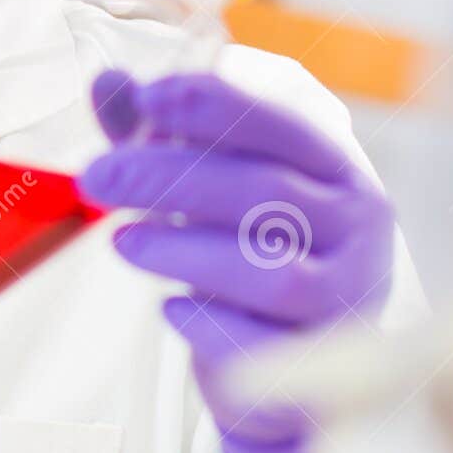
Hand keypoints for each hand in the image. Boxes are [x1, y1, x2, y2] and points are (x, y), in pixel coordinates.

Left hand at [78, 70, 394, 452]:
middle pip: (263, 190)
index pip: (280, 125)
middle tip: (97, 175)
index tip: (147, 95)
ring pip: (268, 271)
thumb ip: (161, 136)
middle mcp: (356, 228)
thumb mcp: (215, 189)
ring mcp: (346, 299)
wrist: (306, 372)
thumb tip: (106, 80)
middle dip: (170, 176)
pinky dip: (206, 322)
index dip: (215, 105)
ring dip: (183, 250)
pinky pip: (259, 342)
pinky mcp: (318, 363)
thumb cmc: (256, 257)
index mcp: (336, 170)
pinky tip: (169, 307)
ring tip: (122, 241)